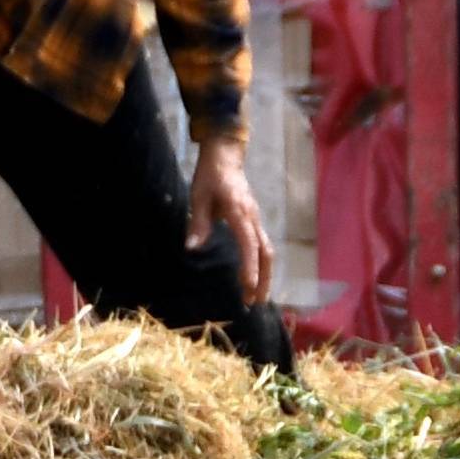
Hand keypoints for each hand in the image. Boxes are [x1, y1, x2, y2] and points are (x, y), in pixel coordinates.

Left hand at [187, 134, 272, 304]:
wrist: (226, 156)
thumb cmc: (210, 175)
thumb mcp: (198, 196)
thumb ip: (198, 223)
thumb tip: (193, 248)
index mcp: (239, 210)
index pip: (248, 243)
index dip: (249, 266)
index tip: (248, 286)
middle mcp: (252, 217)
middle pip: (265, 252)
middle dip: (262, 279)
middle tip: (254, 302)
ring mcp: (256, 219)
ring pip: (266, 251)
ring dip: (263, 275)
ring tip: (254, 297)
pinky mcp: (253, 221)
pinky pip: (261, 246)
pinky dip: (259, 265)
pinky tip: (252, 279)